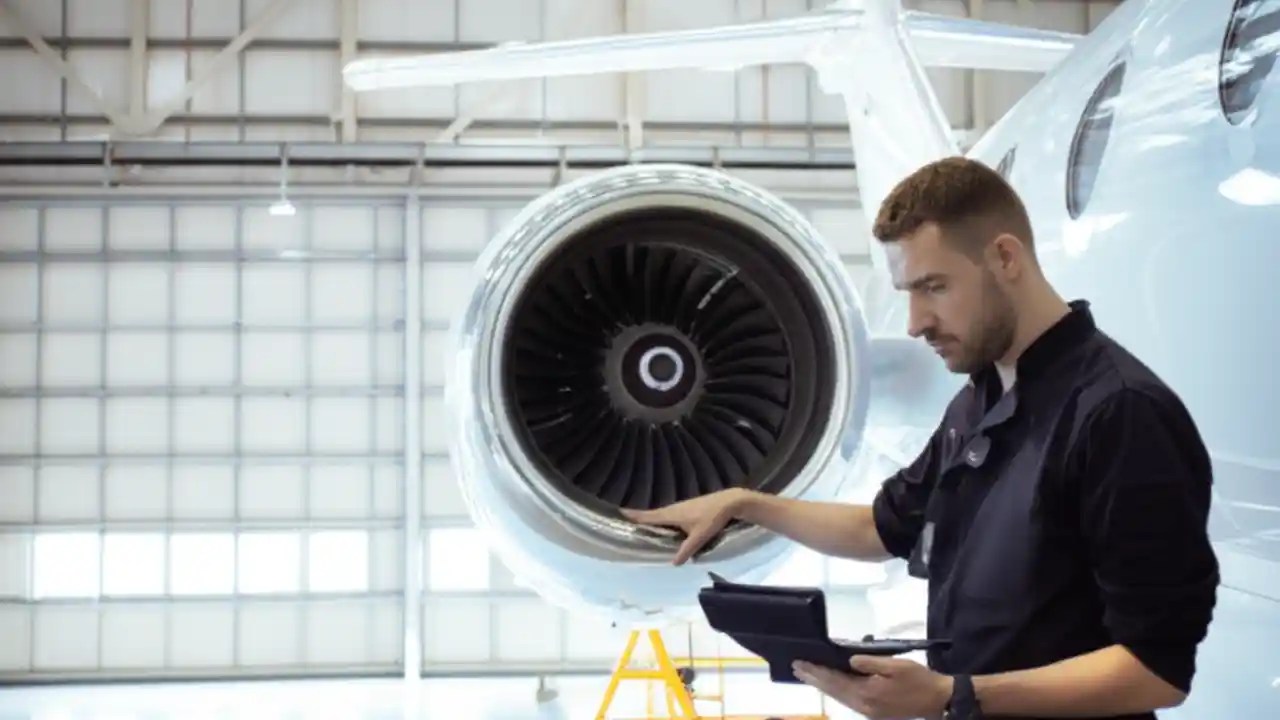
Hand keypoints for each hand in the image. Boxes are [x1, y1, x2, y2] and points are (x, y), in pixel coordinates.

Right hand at [619, 488, 749, 564]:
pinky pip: (669, 516)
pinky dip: (662, 520)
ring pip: (662, 515)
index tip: (619, 513)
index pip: (649, 516)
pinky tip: (663, 527)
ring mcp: (680, 507)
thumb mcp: (700, 536)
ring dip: (651, 519)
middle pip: (653, 515)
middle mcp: (673, 509)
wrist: (729, 502)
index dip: (635, 515)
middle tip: (625, 522)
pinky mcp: (687, 509)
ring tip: (640, 526)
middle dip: (639, 518)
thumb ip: (686, 550)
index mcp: (672, 514)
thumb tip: (673, 563)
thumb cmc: (713, 518)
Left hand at [792, 655, 952, 719]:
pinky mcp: (873, 712)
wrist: (937, 700)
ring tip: (808, 675)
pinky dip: (836, 691)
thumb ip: (869, 663)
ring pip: (839, 697)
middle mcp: (863, 706)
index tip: (800, 663)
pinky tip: (831, 685)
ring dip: (823, 685)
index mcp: (867, 693)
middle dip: (814, 679)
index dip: (816, 671)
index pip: (834, 681)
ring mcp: (868, 711)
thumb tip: (849, 661)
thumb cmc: (918, 679)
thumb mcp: (895, 666)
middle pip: (833, 691)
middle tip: (796, 668)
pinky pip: (848, 700)